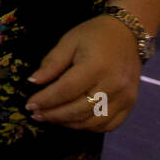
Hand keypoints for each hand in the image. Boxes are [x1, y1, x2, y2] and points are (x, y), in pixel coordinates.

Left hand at [23, 15, 141, 131]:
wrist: (128, 33)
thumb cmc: (95, 35)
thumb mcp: (69, 41)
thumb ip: (52, 63)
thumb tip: (33, 82)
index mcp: (96, 66)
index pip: (66, 90)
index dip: (46, 100)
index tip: (29, 105)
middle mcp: (113, 85)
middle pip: (78, 110)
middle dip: (53, 115)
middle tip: (36, 114)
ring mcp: (125, 97)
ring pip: (92, 122)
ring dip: (68, 123)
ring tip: (51, 117)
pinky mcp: (130, 104)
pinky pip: (108, 125)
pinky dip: (88, 126)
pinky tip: (74, 120)